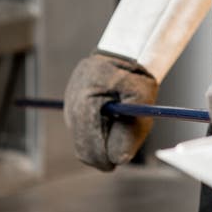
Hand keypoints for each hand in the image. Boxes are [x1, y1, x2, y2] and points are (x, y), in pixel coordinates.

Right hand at [64, 52, 158, 170]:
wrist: (123, 53)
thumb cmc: (134, 74)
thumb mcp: (142, 95)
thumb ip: (131, 129)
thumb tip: (120, 159)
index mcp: (85, 101)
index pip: (89, 146)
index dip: (107, 156)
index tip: (122, 157)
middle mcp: (72, 107)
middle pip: (83, 149)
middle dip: (104, 153)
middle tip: (124, 148)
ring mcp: (69, 108)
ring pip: (83, 143)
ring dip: (102, 142)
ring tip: (120, 123)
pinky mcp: (73, 110)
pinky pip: (84, 132)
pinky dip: (98, 133)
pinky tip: (111, 118)